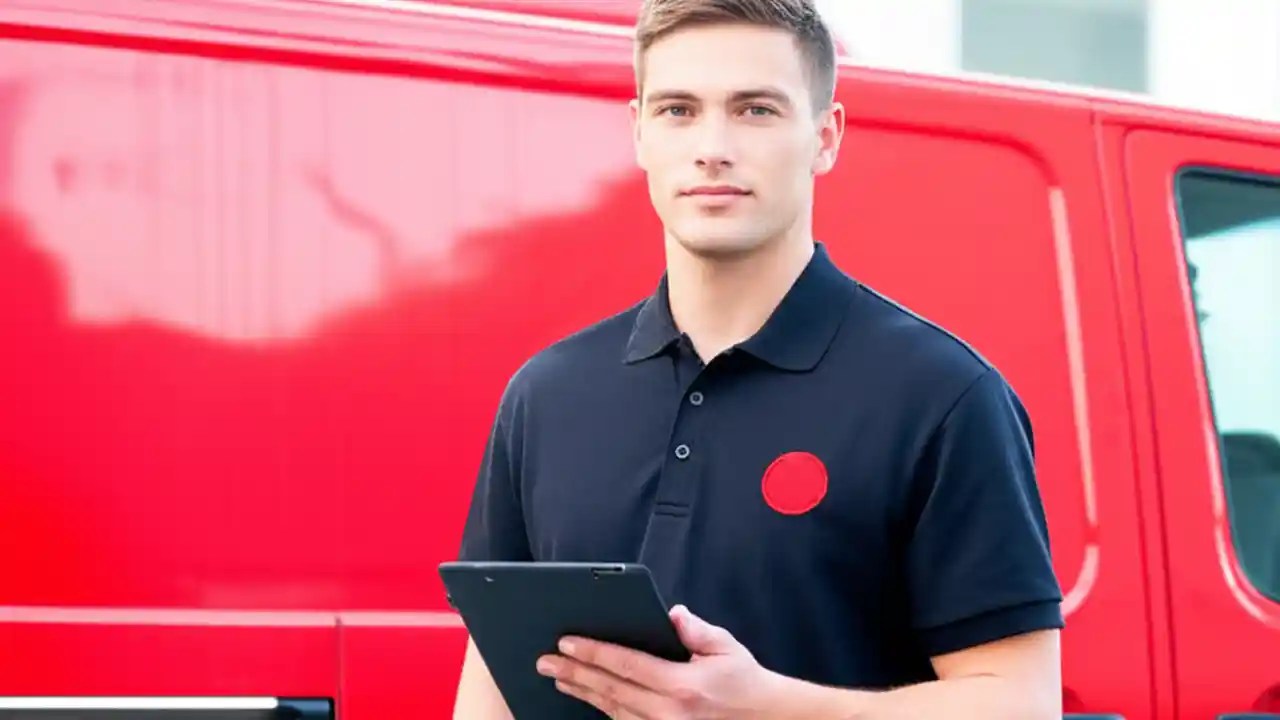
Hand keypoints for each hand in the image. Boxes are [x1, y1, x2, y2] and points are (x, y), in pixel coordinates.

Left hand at [535, 604, 781, 718]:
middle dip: (574, 674)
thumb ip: (696, 630)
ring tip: (558, 677)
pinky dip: (605, 711)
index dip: (593, 652)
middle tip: (544, 660)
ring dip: (582, 694)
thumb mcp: (726, 648)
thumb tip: (671, 613)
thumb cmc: (745, 682)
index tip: (566, 642)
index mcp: (683, 687)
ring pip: (613, 712)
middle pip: (610, 691)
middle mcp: (670, 715)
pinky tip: (589, 698)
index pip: (627, 665)